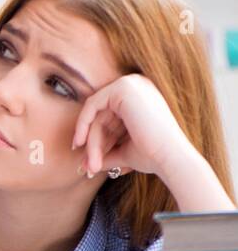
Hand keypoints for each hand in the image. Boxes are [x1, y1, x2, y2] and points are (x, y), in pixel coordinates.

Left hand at [71, 73, 194, 178]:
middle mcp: (137, 85)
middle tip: (87, 166)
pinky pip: (92, 105)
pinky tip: (81, 143)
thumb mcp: (123, 150)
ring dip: (91, 141)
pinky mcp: (123, 88)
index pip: (109, 115)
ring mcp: (131, 84)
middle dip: (93, 142)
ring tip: (91, 164)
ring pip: (96, 113)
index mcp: (140, 97)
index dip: (96, 137)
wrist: (171, 158)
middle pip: (101, 115)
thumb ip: (104, 150)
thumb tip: (82, 164)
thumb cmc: (153, 156)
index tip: (84, 157)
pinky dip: (84, 125)